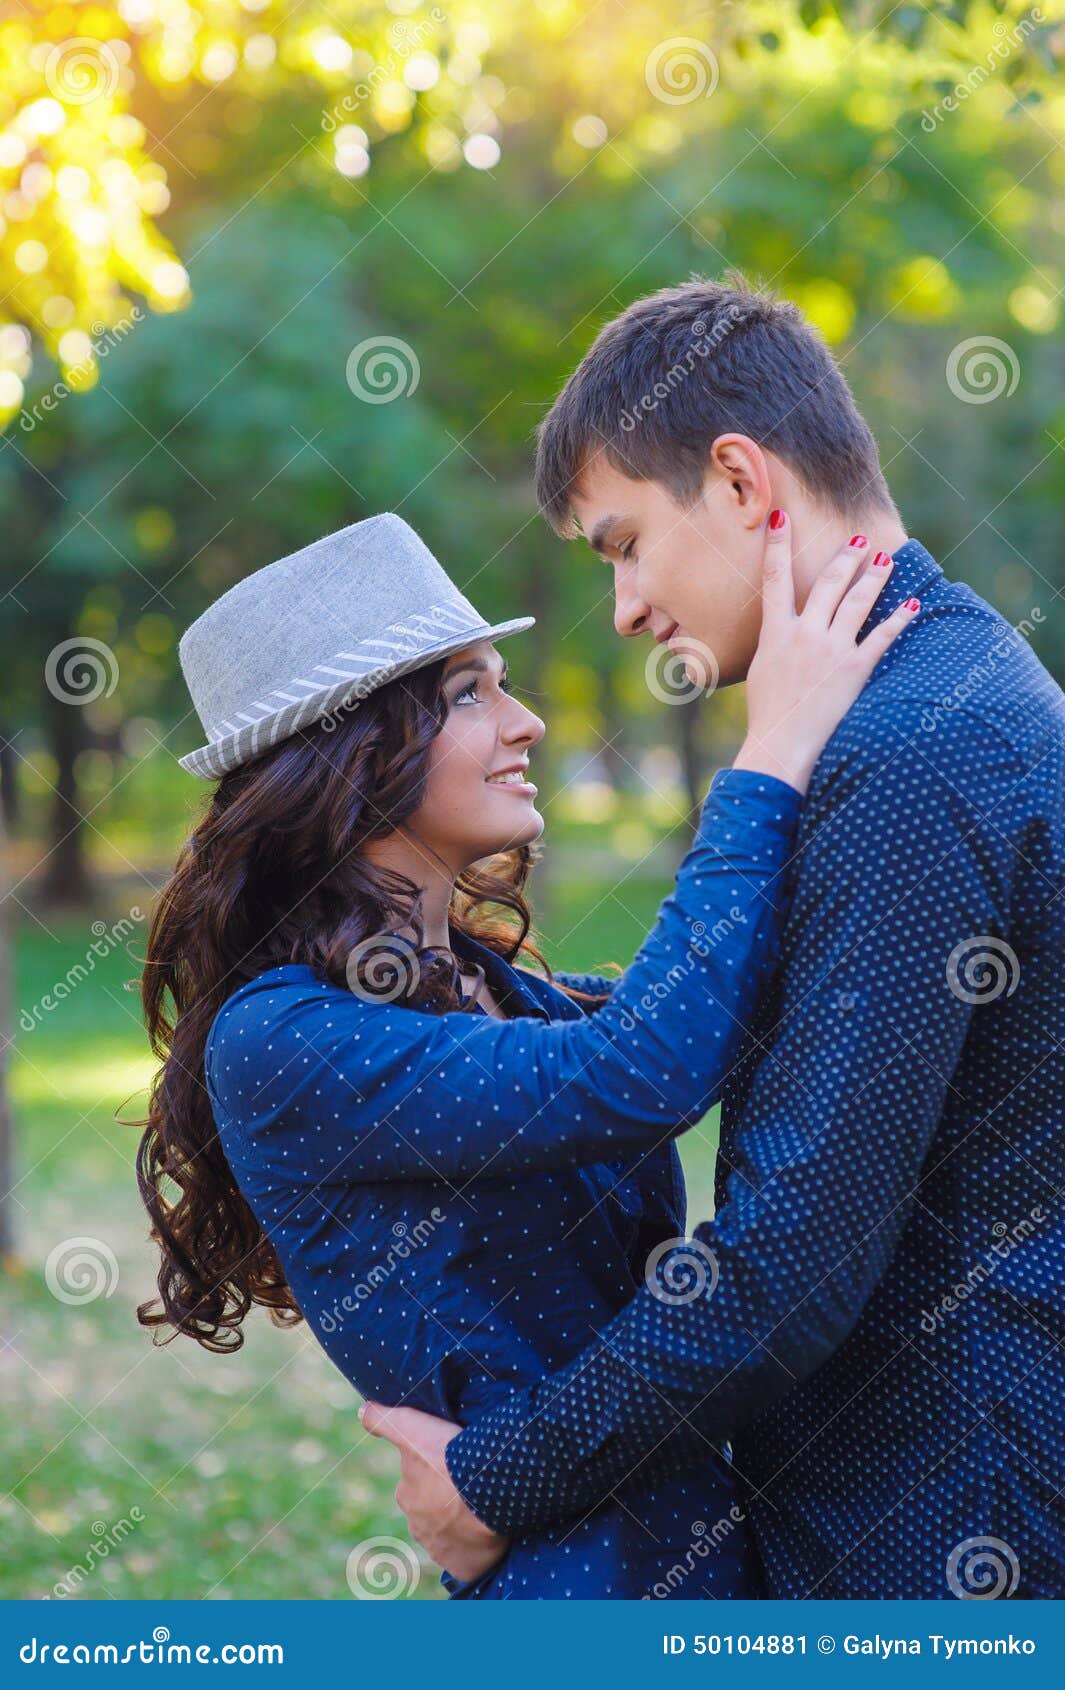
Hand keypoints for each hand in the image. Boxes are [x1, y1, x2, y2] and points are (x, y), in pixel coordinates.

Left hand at [359, 1399, 509, 1581]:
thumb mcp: (411, 1427)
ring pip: (450, 1532)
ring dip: (461, 1522)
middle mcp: (418, 1525)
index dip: (434, 1471)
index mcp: (406, 1495)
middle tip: (469, 1482)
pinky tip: (487, 1532)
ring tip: (483, 1504)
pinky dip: (475, 1548)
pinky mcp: (463, 1566)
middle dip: (445, 1499)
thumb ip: (383, 1420)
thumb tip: (361, 1411)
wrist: (487, 1491)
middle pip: (432, 1509)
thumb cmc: (448, 1457)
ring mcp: (441, 1548)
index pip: (417, 1482)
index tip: (451, 1463)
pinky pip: (467, 1557)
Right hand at [733, 511, 917, 794]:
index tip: (781, 518)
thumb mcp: (760, 672)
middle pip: (826, 583)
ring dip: (873, 577)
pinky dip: (900, 618)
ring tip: (884, 559)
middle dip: (844, 557)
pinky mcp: (855, 669)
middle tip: (857, 539)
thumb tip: (778, 631)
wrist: (781, 747)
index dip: (777, 546)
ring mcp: (831, 651)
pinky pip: (882, 637)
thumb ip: (774, 645)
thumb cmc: (767, 715)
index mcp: (775, 634)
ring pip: (856, 602)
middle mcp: (804, 635)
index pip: (774, 579)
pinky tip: (913, 603)